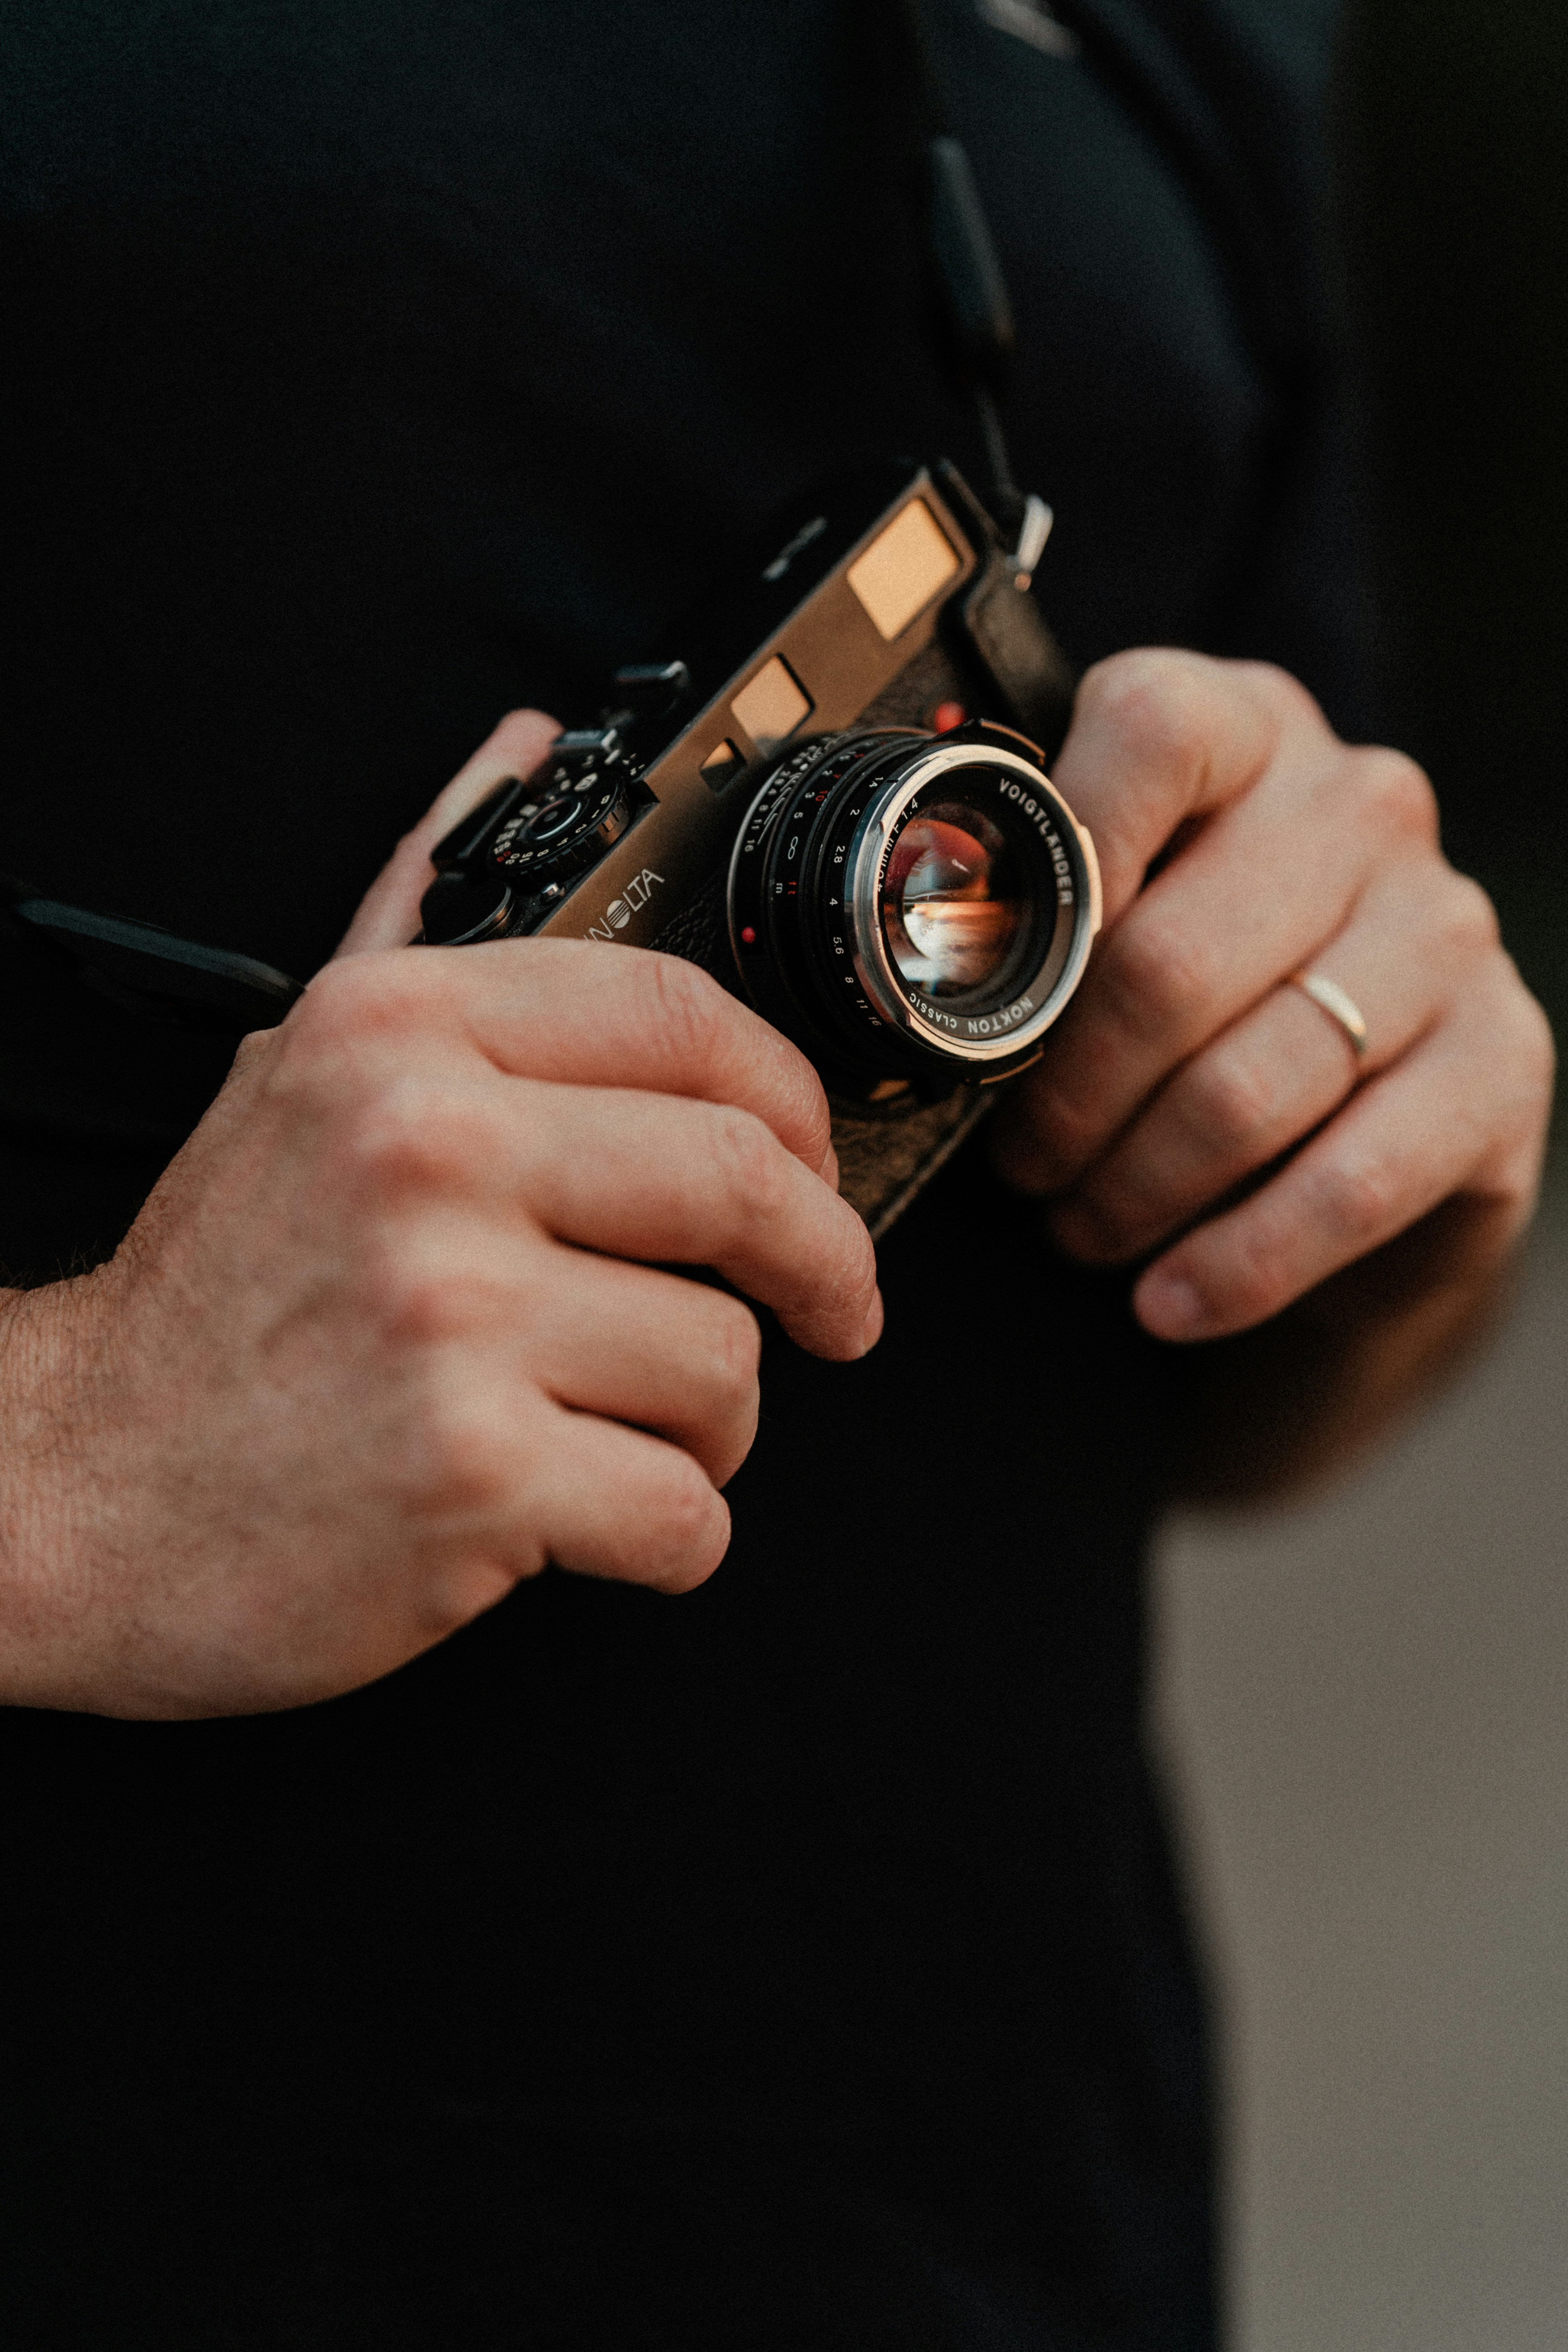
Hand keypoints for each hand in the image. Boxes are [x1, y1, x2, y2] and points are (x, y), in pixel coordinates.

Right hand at [0, 712, 879, 1718]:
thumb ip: (417, 906)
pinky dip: (671, 1536)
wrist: (75, 1487)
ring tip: (629, 1426)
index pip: (685, 1017)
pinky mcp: (471, 1476)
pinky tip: (596, 1515)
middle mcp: (425, 1153)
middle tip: (832, 1309)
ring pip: (725, 1363)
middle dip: (824, 1263)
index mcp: (398, 1036)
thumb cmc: (212, 1295)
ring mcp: (450, 1317)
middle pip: (743, 1182)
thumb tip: (516, 752)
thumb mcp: (298, 1071)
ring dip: (713, 1422)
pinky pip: (684, 1513)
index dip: (793, 1100)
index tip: (812, 1164)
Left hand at [993, 652, 1553, 1340]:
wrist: (1349, 1117)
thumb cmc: (1190, 1007)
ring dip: (1133, 1188)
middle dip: (1063, 1097)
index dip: (1055, 863)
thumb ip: (1034, 915)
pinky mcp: (1501, 1059)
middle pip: (1168, 962)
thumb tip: (925, 977)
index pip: (1151, 733)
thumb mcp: (1106, 926)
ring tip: (1080, 1227)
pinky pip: (1350, 1183)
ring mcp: (1446, 930)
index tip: (983, 982)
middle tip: (1018, 1166)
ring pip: (1246, 1089)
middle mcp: (1363, 805)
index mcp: (1248, 728)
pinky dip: (1238, 1263)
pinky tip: (1169, 1302)